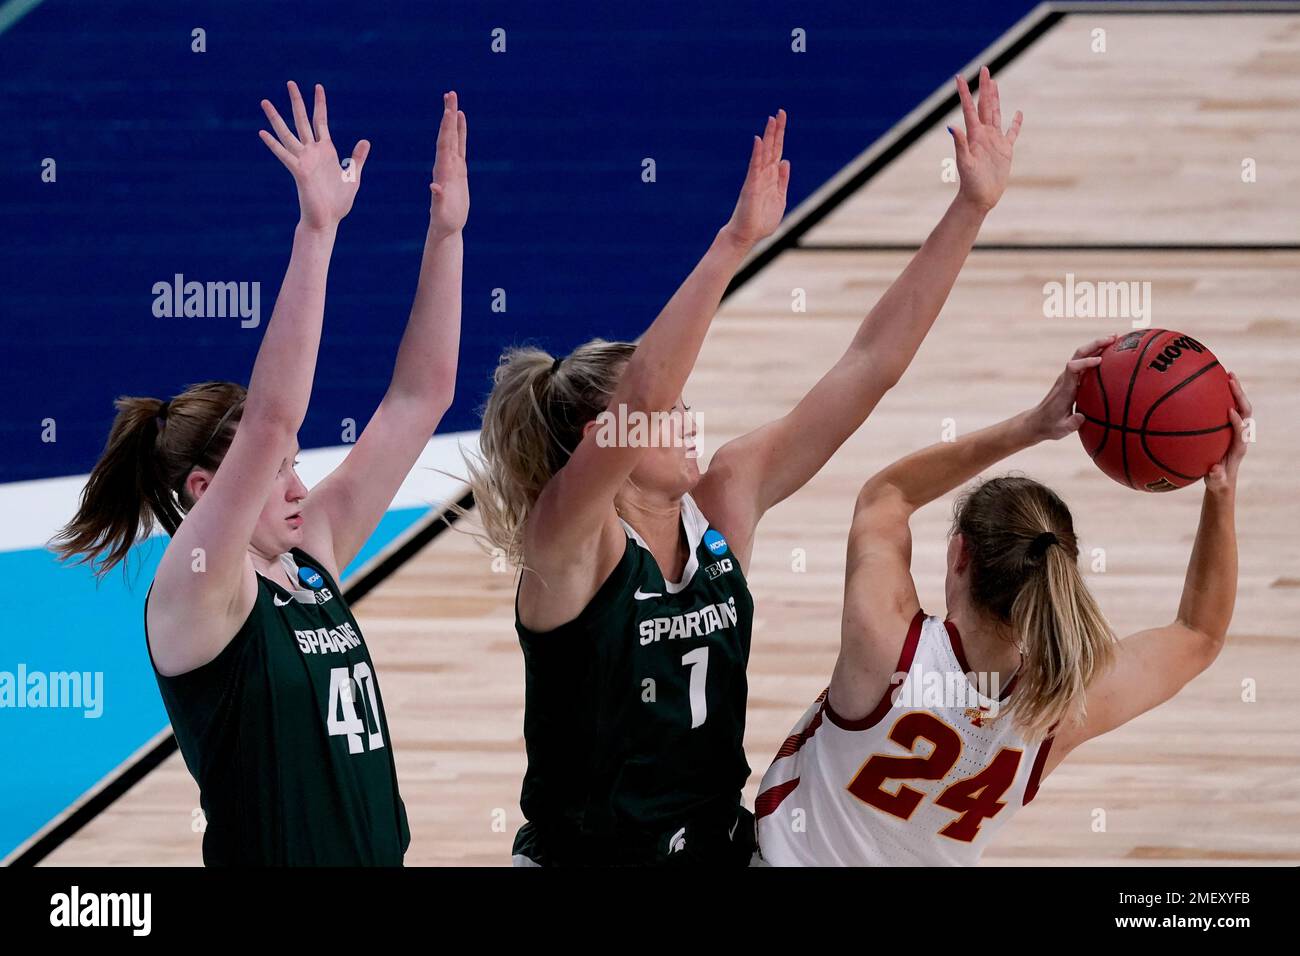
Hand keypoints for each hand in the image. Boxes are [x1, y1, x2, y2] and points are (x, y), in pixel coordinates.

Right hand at [259, 82, 369, 230]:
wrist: (328, 220)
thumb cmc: (338, 202)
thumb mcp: (353, 176)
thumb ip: (357, 158)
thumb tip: (365, 140)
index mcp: (326, 150)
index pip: (321, 120)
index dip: (319, 103)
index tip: (318, 87)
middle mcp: (312, 151)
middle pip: (302, 120)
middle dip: (297, 101)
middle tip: (290, 82)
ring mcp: (303, 160)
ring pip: (287, 133)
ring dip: (275, 118)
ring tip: (264, 101)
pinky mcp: (298, 171)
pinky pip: (284, 155)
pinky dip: (273, 144)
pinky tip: (262, 132)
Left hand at [429, 91, 468, 236]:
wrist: (446, 226)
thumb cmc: (443, 221)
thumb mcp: (440, 212)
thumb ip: (438, 199)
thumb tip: (435, 187)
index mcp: (441, 172)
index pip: (444, 145)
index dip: (447, 128)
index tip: (449, 111)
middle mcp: (445, 164)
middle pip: (447, 135)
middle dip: (448, 115)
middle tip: (450, 94)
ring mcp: (451, 165)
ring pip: (453, 137)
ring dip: (452, 119)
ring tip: (453, 100)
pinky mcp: (458, 169)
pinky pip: (460, 146)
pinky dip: (460, 132)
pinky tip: (460, 119)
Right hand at [722, 110, 790, 247]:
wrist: (748, 235)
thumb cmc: (761, 221)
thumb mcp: (780, 198)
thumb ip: (782, 181)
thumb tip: (785, 161)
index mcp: (771, 178)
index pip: (777, 152)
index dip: (780, 136)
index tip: (782, 119)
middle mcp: (764, 175)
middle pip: (771, 148)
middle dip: (776, 130)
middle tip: (780, 112)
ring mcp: (757, 179)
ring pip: (764, 153)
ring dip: (768, 137)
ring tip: (772, 120)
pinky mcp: (751, 186)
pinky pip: (755, 166)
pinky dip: (757, 153)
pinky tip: (760, 140)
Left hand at [950, 66, 1021, 212]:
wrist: (979, 198)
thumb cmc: (970, 182)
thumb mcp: (964, 162)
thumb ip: (960, 143)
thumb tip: (952, 126)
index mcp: (974, 135)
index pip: (969, 108)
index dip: (965, 92)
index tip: (960, 76)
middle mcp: (983, 134)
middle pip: (985, 105)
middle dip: (985, 87)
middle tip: (985, 69)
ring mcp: (994, 141)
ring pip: (996, 114)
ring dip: (996, 98)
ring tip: (994, 83)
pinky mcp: (1005, 150)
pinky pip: (1011, 133)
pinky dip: (1015, 123)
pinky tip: (1018, 113)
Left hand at [1027, 334, 1117, 440]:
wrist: (1037, 422)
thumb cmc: (1050, 426)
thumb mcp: (1061, 429)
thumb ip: (1071, 424)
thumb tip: (1082, 417)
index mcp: (1065, 389)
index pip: (1073, 368)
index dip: (1085, 362)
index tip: (1100, 361)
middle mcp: (1066, 379)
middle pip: (1078, 355)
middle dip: (1095, 344)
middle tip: (1114, 338)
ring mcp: (1068, 377)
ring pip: (1081, 355)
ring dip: (1097, 346)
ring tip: (1116, 339)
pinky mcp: (1072, 379)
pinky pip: (1084, 363)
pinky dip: (1096, 355)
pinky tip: (1110, 354)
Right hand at [1205, 372, 1250, 491]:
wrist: (1222, 479)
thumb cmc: (1216, 481)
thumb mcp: (1215, 482)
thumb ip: (1215, 477)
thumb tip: (1214, 470)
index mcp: (1238, 447)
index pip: (1240, 430)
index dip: (1236, 421)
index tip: (1229, 410)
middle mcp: (1240, 434)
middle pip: (1245, 411)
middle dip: (1239, 396)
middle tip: (1230, 380)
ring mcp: (1235, 429)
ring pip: (1239, 406)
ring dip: (1235, 391)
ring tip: (1226, 374)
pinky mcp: (1228, 426)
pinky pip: (1227, 407)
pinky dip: (1222, 395)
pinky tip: (1211, 384)